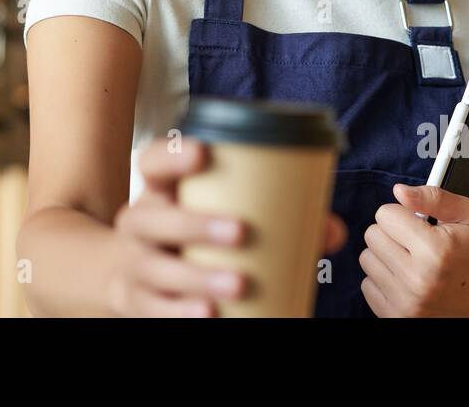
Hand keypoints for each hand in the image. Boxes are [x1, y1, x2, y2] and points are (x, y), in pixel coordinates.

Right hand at [107, 136, 347, 316]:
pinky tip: (208, 316)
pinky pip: (155, 309)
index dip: (171, 156)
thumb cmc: (194, 237)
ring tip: (239, 284)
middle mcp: (139, 225)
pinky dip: (180, 314)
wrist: (137, 277)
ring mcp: (136, 266)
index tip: (202, 152)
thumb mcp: (218, 216)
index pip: (152, 163)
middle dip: (195, 224)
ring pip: (156, 269)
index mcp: (159, 192)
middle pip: (153, 219)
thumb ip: (277, 218)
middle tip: (241, 232)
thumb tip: (332, 230)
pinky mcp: (139, 302)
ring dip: (198, 277)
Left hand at [359, 183, 468, 316]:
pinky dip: (382, 279)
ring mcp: (406, 302)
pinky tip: (404, 278)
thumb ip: (433, 196)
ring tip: (409, 260)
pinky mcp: (394, 316)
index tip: (416, 223)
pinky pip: (366, 284)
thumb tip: (400, 192)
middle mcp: (419, 279)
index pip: (384, 214)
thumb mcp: (465, 215)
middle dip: (391, 233)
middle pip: (371, 235)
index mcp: (437, 251)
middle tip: (413, 242)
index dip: (401, 214)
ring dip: (384, 255)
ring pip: (366, 258)